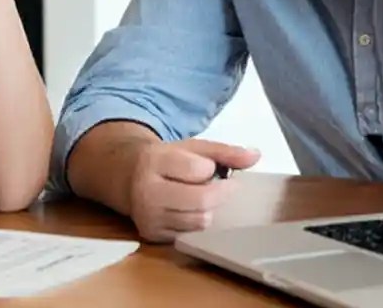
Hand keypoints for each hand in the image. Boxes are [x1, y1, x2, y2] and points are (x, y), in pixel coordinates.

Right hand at [128, 139, 259, 242]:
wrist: (126, 177)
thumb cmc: (165, 160)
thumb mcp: (192, 148)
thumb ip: (224, 151)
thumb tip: (256, 156)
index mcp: (154, 161)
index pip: (198, 169)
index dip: (210, 169)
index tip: (209, 168)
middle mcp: (146, 191)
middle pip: (202, 200)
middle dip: (220, 193)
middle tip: (223, 187)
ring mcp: (147, 216)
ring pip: (199, 221)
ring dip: (209, 209)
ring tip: (200, 196)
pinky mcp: (151, 234)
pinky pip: (190, 234)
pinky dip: (197, 222)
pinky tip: (190, 210)